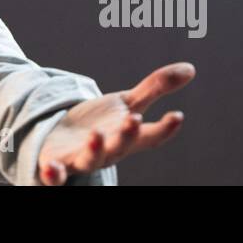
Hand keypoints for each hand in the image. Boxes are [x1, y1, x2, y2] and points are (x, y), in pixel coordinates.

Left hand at [37, 61, 194, 184]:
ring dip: (94, 150)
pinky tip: (51, 169)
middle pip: (120, 146)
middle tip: (135, 119)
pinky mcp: (55, 162)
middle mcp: (107, 151)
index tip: (177, 116)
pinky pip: (54, 174)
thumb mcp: (127, 104)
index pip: (150, 136)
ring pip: (90, 159)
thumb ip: (156, 87)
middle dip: (128, 135)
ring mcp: (81, 158)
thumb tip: (191, 68)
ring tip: (96, 134)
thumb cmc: (100, 125)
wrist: (62, 141)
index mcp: (126, 137)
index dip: (165, 129)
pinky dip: (53, 174)